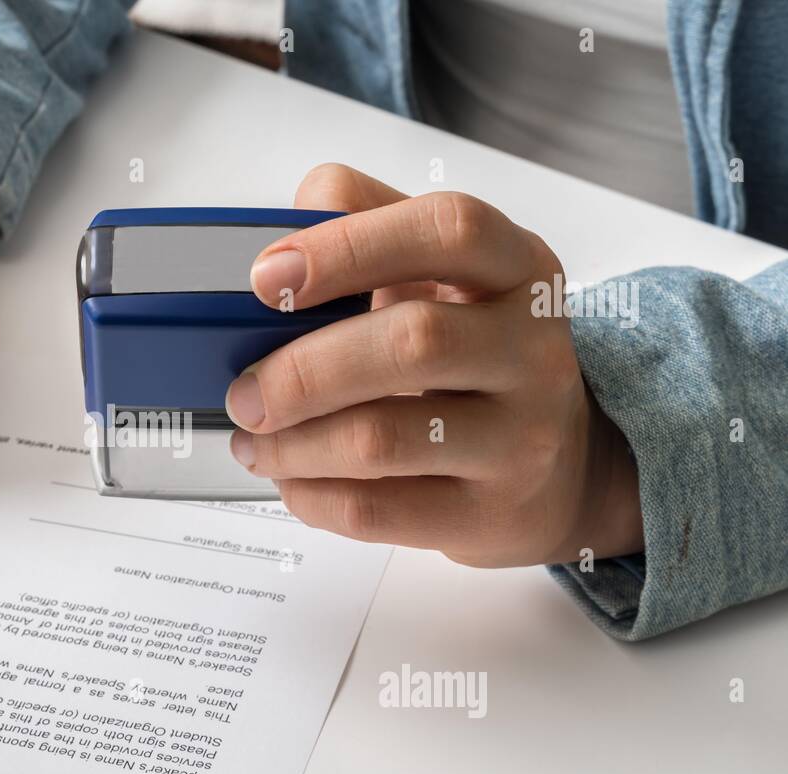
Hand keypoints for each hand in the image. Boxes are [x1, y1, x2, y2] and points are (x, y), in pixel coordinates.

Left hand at [227, 164, 643, 566]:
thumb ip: (367, 224)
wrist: (562, 467)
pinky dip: (312, 495)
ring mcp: (521, 439)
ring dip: (292, 443)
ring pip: (381, 438)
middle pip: (410, 343)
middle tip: (243, 392)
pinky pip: (377, 510)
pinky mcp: (491, 516)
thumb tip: (281, 226)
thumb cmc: (474, 356)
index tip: (266, 278)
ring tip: (253, 439)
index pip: (446, 230)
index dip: (347, 247)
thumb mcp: (441, 275)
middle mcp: (532, 349)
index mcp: (516, 267)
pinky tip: (292, 479)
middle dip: (300, 370)